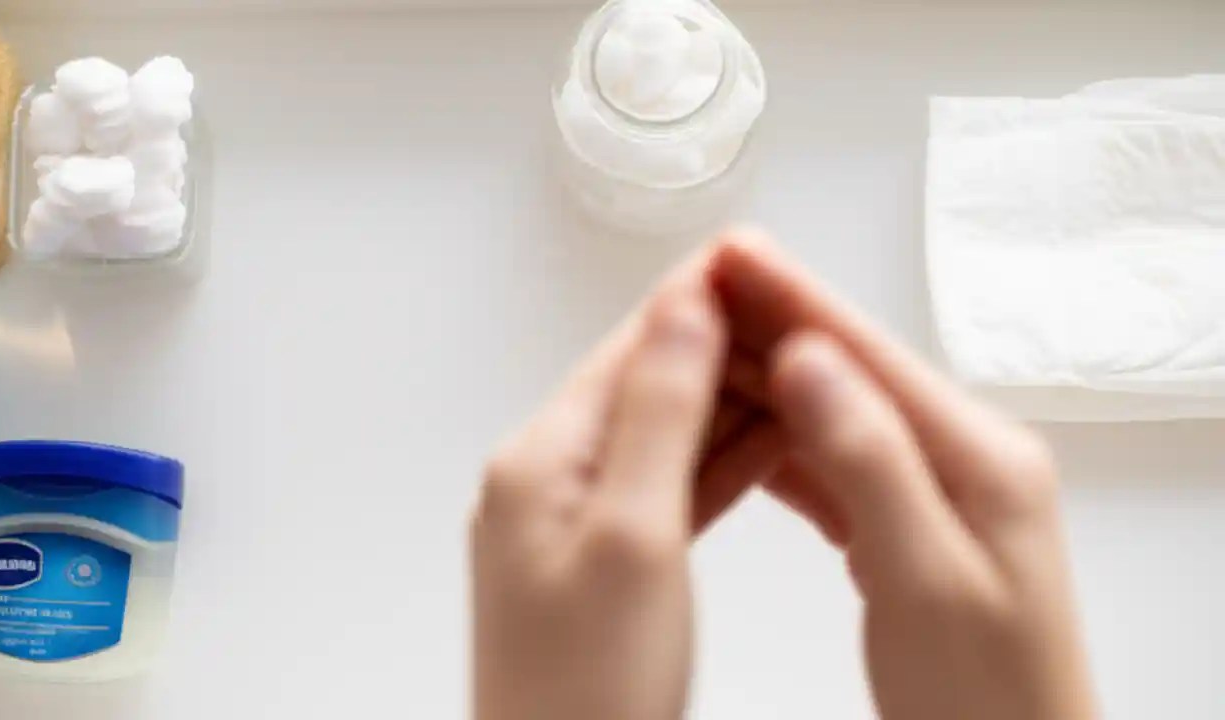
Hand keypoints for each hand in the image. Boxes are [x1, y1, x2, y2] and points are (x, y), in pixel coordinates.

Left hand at [470, 259, 780, 719]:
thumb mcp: (634, 535)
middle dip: (726, 348)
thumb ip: (659, 413)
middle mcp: (548, 475)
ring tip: (810, 374)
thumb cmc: (587, 688)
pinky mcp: (604, 560)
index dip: (699, 297)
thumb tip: (684, 306)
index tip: (764, 259)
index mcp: (541, 457)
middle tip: (809, 322)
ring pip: (665, 435)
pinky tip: (771, 449)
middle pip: (648, 383)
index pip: (631, 345)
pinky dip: (721, 465)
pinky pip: (669, 488)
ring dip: (731, 403)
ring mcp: (575, 519)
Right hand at [710, 232, 1097, 719]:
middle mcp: (962, 457)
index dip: (792, 298)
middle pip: (847, 371)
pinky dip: (781, 440)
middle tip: (694, 284)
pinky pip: (834, 464)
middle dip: (769, 323)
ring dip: (766, 376)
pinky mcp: (908, 524)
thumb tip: (809, 359)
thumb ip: (871, 463)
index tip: (729, 251)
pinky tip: (741, 426)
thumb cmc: (986, 697)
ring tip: (698, 341)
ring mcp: (935, 489)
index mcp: (980, 457)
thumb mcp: (927, 580)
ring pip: (833, 414)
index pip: (867, 355)